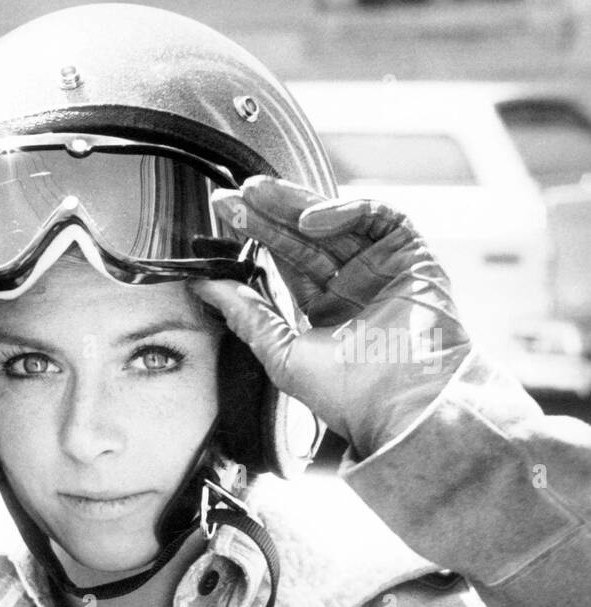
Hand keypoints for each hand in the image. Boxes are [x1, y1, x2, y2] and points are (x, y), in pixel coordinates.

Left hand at [189, 176, 471, 458]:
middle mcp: (354, 285)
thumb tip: (202, 286)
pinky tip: (310, 219)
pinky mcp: (412, 254)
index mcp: (325, 308)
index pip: (286, 261)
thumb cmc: (348, 393)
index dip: (256, 236)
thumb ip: (245, 315)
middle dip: (268, 214)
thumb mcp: (281, 351)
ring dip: (296, 204)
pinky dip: (344, 211)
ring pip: (336, 221)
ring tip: (258, 195)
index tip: (223, 214)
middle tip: (232, 196)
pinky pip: (379, 217)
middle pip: (306, 237)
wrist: (403, 402)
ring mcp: (383, 267)